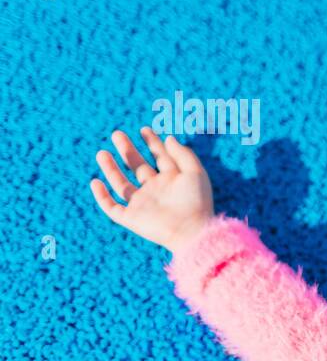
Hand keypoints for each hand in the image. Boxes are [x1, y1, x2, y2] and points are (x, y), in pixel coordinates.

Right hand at [89, 127, 214, 253]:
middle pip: (137, 167)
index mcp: (172, 180)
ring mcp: (143, 204)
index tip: (145, 129)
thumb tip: (169, 138)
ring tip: (102, 152)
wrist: (191, 231)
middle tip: (117, 134)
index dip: (152, 143)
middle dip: (127, 151)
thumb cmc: (196, 202)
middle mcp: (156, 191)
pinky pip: (112, 207)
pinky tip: (95, 181)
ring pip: (121, 185)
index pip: (160, 157)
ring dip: (110, 169)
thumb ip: (183, 154)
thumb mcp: (195, 173)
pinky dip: (101, 196)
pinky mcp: (131, 218)